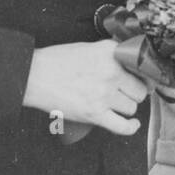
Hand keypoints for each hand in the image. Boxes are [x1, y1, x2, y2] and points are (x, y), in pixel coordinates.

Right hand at [23, 40, 148, 135]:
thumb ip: (111, 54)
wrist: (34, 76)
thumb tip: (131, 65)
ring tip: (115, 104)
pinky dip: (130, 127)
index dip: (141, 75)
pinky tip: (132, 124)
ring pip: (132, 107)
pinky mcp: (94, 114)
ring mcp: (103, 94)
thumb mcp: (89, 47)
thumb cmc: (57, 61)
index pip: (140, 66)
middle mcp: (111, 71)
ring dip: (126, 108)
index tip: (140, 79)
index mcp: (110, 52)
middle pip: (140, 90)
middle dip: (134, 93)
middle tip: (126, 93)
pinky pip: (123, 126)